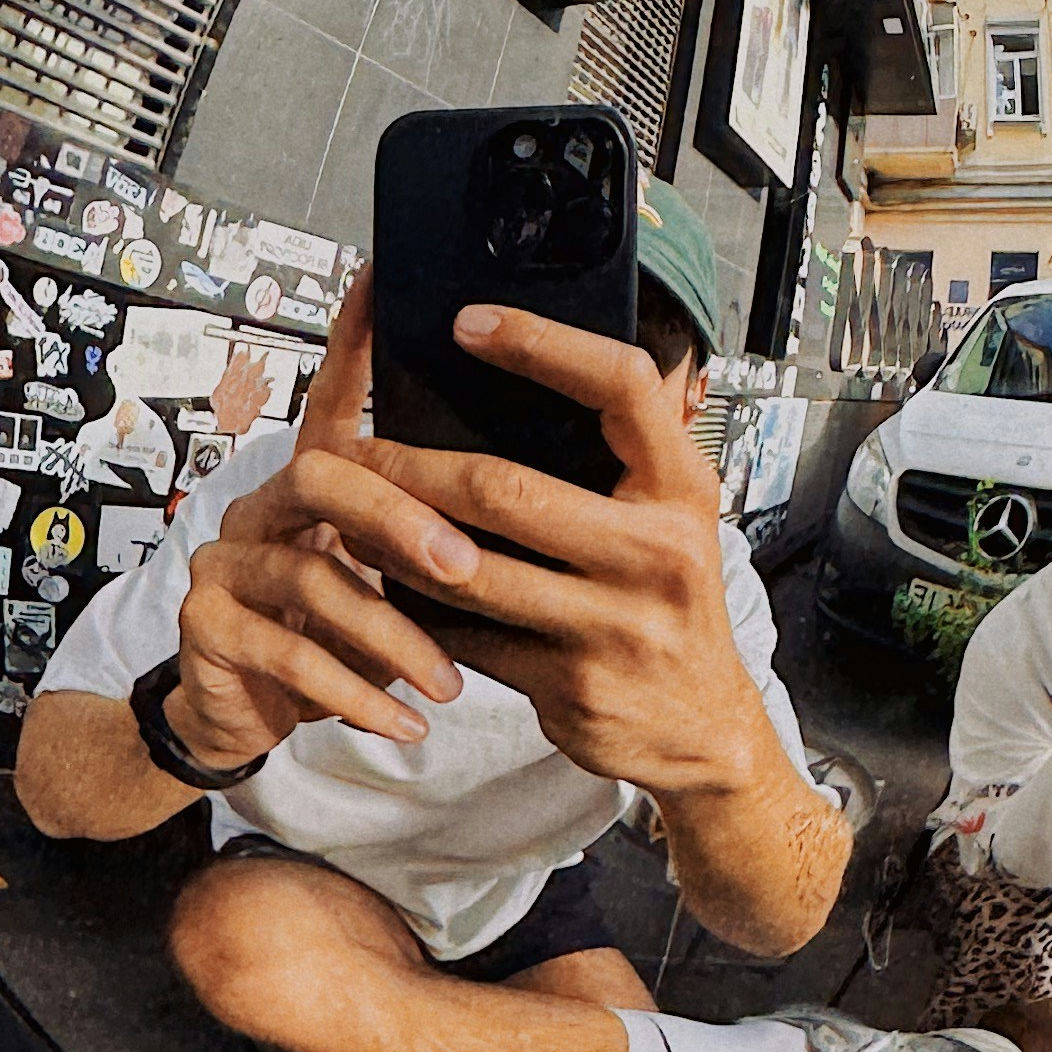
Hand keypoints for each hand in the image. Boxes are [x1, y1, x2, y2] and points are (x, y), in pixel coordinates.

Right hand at [165, 273, 481, 776]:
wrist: (243, 717)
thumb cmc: (336, 639)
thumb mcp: (388, 586)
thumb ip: (434, 541)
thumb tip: (542, 502)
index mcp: (314, 485)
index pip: (333, 396)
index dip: (354, 337)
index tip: (386, 275)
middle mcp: (262, 505)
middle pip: (325, 475)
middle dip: (401, 520)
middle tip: (466, 568)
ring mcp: (225, 561)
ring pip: (312, 577)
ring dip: (391, 636)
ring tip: (448, 682)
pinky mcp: (207, 624)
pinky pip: (288, 654)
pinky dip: (356, 694)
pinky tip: (403, 722)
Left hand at [357, 304, 769, 803]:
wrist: (701, 729)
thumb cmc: (670, 605)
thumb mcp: (672, 518)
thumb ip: (621, 460)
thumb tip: (512, 381)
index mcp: (682, 489)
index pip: (621, 386)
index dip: (541, 343)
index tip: (469, 322)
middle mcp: (657, 552)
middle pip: (506, 488)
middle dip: (413, 467)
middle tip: (357, 447)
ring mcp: (614, 624)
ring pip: (469, 571)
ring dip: (393, 540)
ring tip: (350, 511)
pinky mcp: (571, 683)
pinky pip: (468, 636)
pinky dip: (417, 609)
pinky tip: (385, 585)